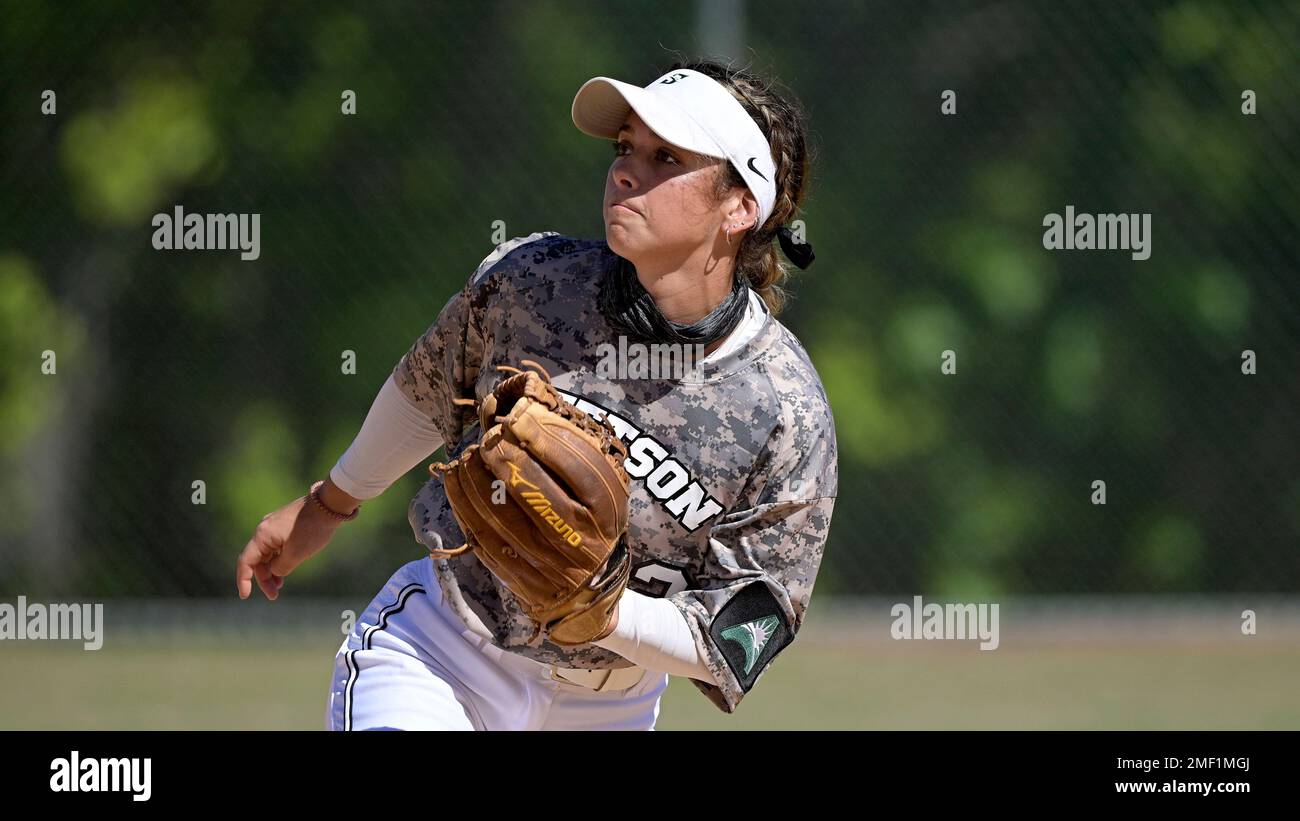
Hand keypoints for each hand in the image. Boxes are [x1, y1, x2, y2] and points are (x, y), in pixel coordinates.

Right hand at [235, 480, 355, 600]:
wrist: (329, 504)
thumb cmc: (312, 529)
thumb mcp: (296, 555)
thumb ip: (280, 568)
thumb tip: (274, 571)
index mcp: (262, 535)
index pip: (245, 561)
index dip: (243, 580)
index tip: (245, 596)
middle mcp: (264, 529)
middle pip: (257, 559)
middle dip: (264, 579)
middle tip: (274, 595)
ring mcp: (274, 526)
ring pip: (267, 553)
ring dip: (272, 570)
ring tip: (280, 585)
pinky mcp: (285, 525)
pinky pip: (276, 546)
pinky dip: (278, 559)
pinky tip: (286, 569)